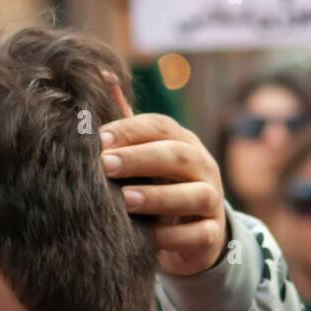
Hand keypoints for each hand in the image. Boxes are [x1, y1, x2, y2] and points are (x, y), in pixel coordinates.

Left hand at [98, 76, 227, 276]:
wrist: (192, 234)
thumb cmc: (158, 184)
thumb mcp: (144, 153)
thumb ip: (126, 120)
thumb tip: (102, 73)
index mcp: (182, 142)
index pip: (160, 127)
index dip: (130, 131)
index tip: (98, 140)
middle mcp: (201, 166)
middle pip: (176, 156)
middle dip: (140, 159)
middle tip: (105, 165)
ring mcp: (211, 200)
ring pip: (193, 194)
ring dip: (158, 197)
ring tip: (125, 200)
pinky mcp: (212, 234)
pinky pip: (198, 234)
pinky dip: (174, 236)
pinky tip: (148, 238)